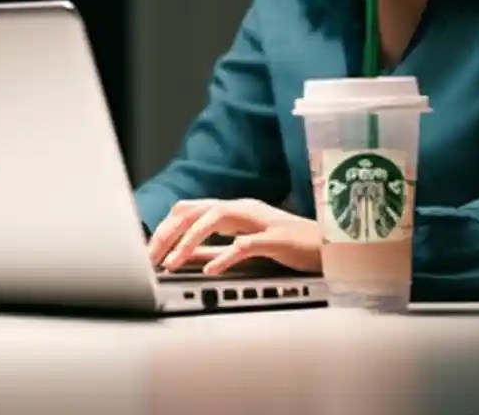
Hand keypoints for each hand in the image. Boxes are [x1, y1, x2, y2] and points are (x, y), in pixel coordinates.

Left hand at [148, 198, 322, 275]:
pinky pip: (246, 243)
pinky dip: (225, 255)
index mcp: (231, 209)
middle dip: (167, 233)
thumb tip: (182, 256)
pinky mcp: (276, 237)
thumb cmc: (287, 245)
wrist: (331, 248)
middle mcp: (241, 208)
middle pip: (193, 210)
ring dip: (189, 241)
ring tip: (173, 262)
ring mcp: (259, 220)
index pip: (186, 209)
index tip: (147, 251)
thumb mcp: (242, 245)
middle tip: (151, 257)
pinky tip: (211, 269)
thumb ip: (213, 248)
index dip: (163, 228)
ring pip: (214, 218)